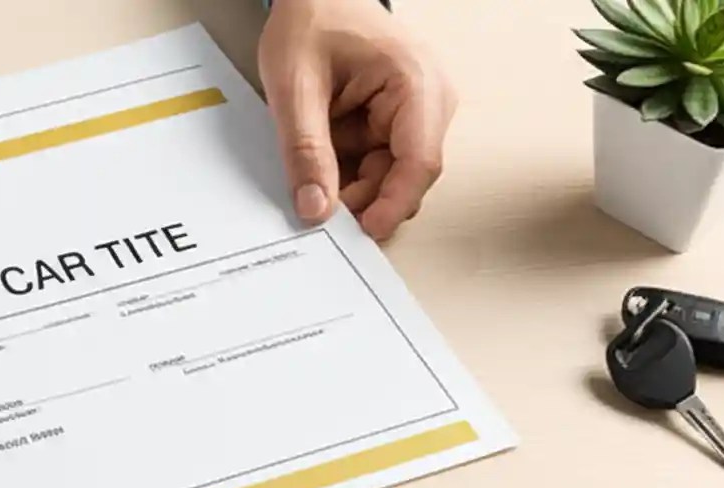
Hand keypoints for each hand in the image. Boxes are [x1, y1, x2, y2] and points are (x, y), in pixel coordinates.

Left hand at [259, 0, 457, 238]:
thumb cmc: (312, 20)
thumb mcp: (294, 87)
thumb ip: (305, 151)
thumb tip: (314, 208)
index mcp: (416, 84)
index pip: (419, 162)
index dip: (392, 204)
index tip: (359, 231)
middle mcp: (430, 101)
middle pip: (405, 176)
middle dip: (363, 198)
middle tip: (317, 209)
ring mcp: (417, 112)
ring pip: (390, 175)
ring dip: (352, 185)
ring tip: (312, 177)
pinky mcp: (398, 121)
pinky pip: (379, 161)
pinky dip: (350, 172)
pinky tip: (323, 166)